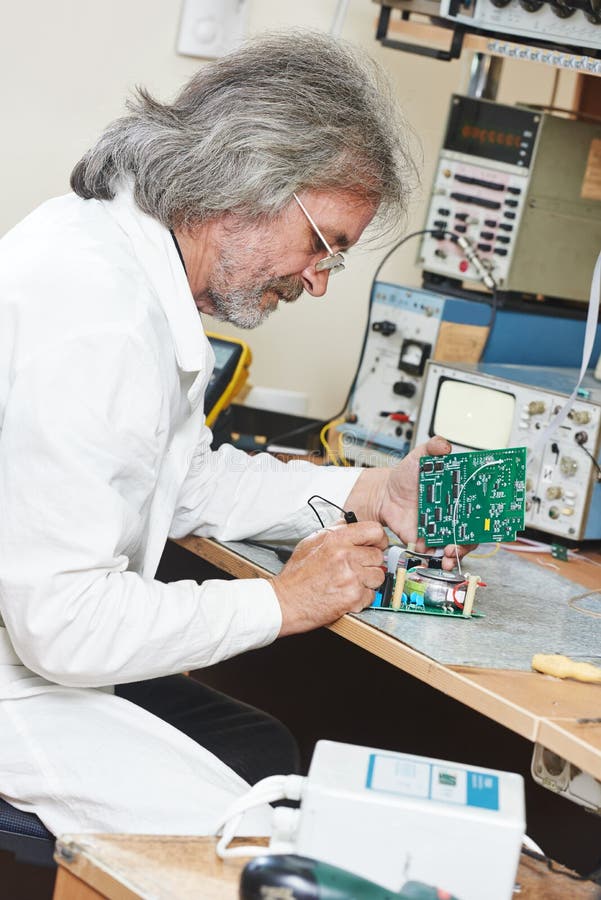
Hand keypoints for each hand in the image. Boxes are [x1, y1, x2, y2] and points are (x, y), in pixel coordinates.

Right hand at [271, 521, 387, 636]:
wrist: (286, 601)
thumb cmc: (296, 575)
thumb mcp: (310, 542)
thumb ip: (333, 531)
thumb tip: (348, 523)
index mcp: (336, 539)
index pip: (374, 530)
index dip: (378, 539)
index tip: (375, 545)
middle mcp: (345, 556)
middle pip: (378, 555)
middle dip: (370, 563)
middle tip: (358, 568)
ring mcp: (351, 577)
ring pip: (378, 576)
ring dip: (368, 581)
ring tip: (351, 582)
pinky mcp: (353, 597)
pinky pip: (371, 595)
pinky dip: (362, 597)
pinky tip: (347, 594)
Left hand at [380, 436, 475, 570]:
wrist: (384, 494)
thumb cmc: (405, 476)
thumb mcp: (419, 457)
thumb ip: (432, 448)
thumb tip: (445, 446)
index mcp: (457, 496)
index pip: (478, 509)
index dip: (487, 519)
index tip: (489, 526)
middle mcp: (452, 514)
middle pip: (470, 533)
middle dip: (469, 542)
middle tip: (460, 543)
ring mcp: (439, 528)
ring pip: (456, 546)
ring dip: (455, 554)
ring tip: (447, 554)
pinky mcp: (425, 540)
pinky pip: (434, 552)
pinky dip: (433, 555)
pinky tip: (428, 552)